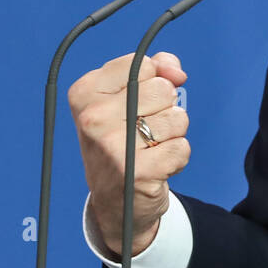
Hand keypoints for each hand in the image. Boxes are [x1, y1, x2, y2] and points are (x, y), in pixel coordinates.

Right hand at [68, 51, 189, 257]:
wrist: (115, 202)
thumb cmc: (124, 139)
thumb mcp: (128, 96)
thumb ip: (156, 69)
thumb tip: (177, 73)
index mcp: (85, 93)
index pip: (143, 65)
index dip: (151, 81)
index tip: (135, 103)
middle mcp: (93, 118)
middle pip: (163, 89)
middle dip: (164, 109)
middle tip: (141, 131)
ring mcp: (113, 147)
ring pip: (177, 117)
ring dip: (172, 134)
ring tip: (148, 149)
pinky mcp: (139, 172)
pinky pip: (183, 147)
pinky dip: (177, 157)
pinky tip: (156, 167)